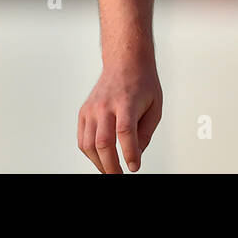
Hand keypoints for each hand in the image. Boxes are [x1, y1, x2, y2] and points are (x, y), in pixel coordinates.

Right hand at [78, 52, 161, 172]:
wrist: (125, 62)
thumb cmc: (142, 83)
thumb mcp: (155, 106)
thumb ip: (146, 132)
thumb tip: (136, 154)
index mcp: (126, 102)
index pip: (125, 131)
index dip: (129, 153)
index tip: (134, 167)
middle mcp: (105, 105)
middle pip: (103, 142)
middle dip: (111, 165)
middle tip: (120, 175)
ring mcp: (92, 109)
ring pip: (88, 144)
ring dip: (99, 162)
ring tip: (110, 169)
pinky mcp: (84, 112)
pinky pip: (82, 139)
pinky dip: (89, 153)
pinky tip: (100, 158)